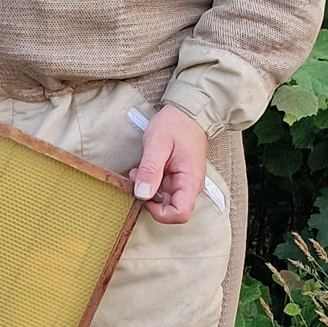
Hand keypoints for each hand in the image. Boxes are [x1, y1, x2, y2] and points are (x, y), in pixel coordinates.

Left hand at [132, 105, 208, 225]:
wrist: (187, 112)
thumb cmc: (175, 125)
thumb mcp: (157, 145)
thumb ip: (150, 170)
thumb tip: (142, 194)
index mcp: (190, 180)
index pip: (180, 214)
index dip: (160, 213)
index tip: (144, 197)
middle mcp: (190, 186)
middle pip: (171, 209)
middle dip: (149, 198)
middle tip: (137, 177)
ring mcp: (185, 182)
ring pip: (165, 200)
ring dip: (148, 189)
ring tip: (139, 170)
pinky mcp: (178, 178)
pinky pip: (164, 189)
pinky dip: (151, 183)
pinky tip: (145, 169)